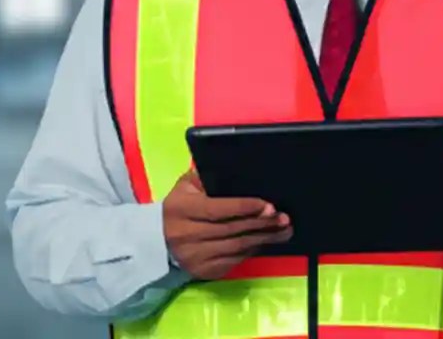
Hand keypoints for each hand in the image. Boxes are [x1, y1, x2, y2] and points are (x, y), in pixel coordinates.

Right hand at [162, 169, 292, 279]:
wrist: (157, 239)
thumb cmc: (179, 207)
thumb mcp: (187, 186)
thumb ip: (208, 177)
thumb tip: (238, 171)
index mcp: (182, 209)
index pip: (218, 210)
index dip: (245, 207)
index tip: (269, 205)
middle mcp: (186, 235)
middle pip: (232, 230)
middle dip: (262, 223)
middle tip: (284, 218)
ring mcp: (194, 256)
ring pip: (236, 247)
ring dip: (264, 239)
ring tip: (284, 231)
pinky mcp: (203, 271)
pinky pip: (234, 261)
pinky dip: (252, 251)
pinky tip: (265, 242)